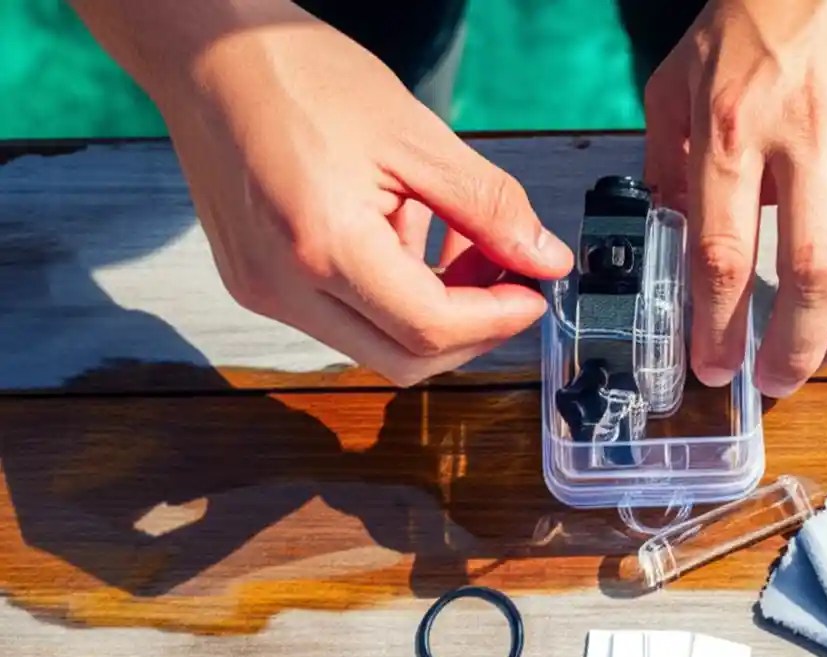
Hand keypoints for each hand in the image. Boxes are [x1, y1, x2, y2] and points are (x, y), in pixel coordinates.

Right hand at [83, 2, 572, 386]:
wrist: (209, 53)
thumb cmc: (298, 75)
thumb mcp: (416, 135)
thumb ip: (488, 207)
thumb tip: (544, 259)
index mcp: (323, 246)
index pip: (431, 329)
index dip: (498, 318)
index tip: (534, 290)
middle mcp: (284, 286)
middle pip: (404, 358)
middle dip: (472, 328)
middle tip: (509, 276)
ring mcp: (263, 291)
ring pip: (375, 343)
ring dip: (433, 311)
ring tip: (461, 242)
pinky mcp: (256, 283)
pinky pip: (341, 317)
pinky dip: (391, 294)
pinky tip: (408, 235)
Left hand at [643, 0, 826, 397]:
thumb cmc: (747, 21)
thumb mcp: (674, 82)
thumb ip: (663, 162)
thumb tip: (664, 233)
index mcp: (731, 132)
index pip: (725, 252)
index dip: (718, 326)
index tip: (713, 367)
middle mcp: (803, 146)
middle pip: (811, 273)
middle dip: (793, 347)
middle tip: (774, 381)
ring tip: (820, 357)